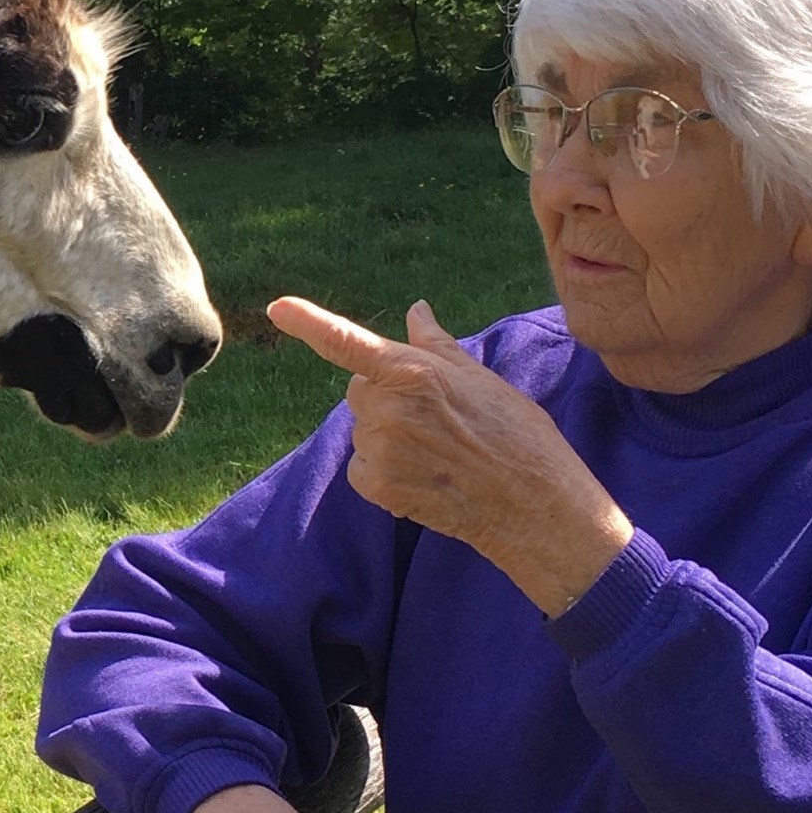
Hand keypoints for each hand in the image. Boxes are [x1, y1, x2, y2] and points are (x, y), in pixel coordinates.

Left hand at [266, 295, 631, 614]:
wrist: (534, 504)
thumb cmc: (518, 435)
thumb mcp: (482, 377)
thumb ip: (436, 344)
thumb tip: (415, 310)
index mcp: (416, 372)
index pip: (349, 343)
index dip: (310, 322)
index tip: (278, 308)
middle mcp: (390, 408)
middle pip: (360, 391)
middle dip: (386, 398)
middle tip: (435, 418)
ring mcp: (381, 449)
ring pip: (363, 431)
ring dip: (387, 437)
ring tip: (437, 451)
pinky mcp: (378, 487)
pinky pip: (361, 468)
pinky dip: (383, 472)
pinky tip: (423, 476)